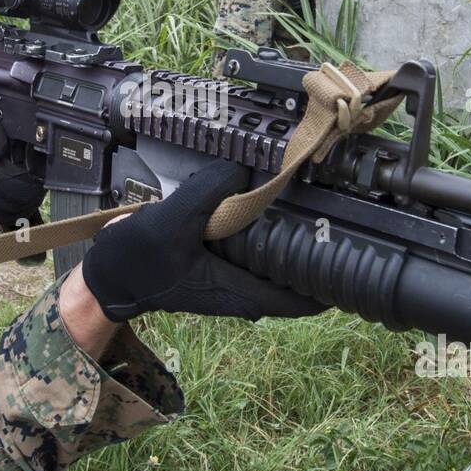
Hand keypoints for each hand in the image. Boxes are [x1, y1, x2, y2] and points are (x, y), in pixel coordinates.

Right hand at [81, 160, 329, 323]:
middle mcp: (240, 294)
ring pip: (277, 269)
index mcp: (238, 293)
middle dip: (320, 257)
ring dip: (294, 245)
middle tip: (344, 220)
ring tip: (315, 210)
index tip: (363, 263)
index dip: (336, 288)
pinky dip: (269, 238)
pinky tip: (269, 210)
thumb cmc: (136, 261)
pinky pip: (257, 257)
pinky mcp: (218, 271)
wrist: (107, 277)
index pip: (303, 303)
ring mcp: (230, 284)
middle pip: (297, 283)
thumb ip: (208, 194)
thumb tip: (241, 168)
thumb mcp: (171, 221)